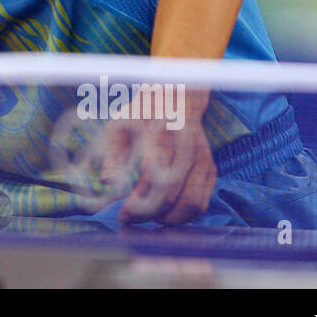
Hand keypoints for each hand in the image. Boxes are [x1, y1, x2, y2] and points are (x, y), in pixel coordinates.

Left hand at [99, 99, 216, 225]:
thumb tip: (107, 181)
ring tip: (150, 219)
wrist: (174, 97)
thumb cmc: (140, 114)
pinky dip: (186, 215)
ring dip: (170, 219)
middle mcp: (186, 149)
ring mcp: (202, 159)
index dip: (138, 203)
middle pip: (173, 195)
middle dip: (150, 215)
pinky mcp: (210, 167)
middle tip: (131, 220)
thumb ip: (112, 154)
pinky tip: (167, 214)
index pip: (153, 180)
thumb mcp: (118, 126)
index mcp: (161, 137)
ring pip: (192, 203)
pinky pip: (203, 201)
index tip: (122, 214)